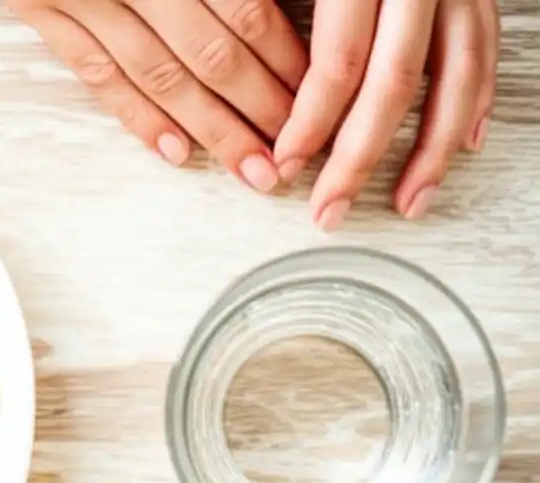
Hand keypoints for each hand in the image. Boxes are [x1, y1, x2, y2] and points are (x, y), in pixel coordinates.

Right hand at [8, 0, 307, 192]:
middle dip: (256, 110)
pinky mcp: (39, 7)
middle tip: (288, 156)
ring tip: (246, 167)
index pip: (244, 11)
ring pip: (157, 72)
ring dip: (207, 128)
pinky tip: (173, 150)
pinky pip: (95, 72)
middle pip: (208, 52)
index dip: (283, 61)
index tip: (313, 99)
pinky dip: (137, 115)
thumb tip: (276, 7)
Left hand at [274, 0, 499, 229]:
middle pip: (392, 84)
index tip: (286, 164)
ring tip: (409, 200)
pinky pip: (485, 49)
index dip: (310, 121)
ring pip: (455, 77)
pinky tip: (462, 142)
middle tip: (329, 206)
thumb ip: (276, 11)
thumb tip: (253, 84)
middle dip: (359, 158)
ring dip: (431, 150)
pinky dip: (475, 102)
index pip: (339, 63)